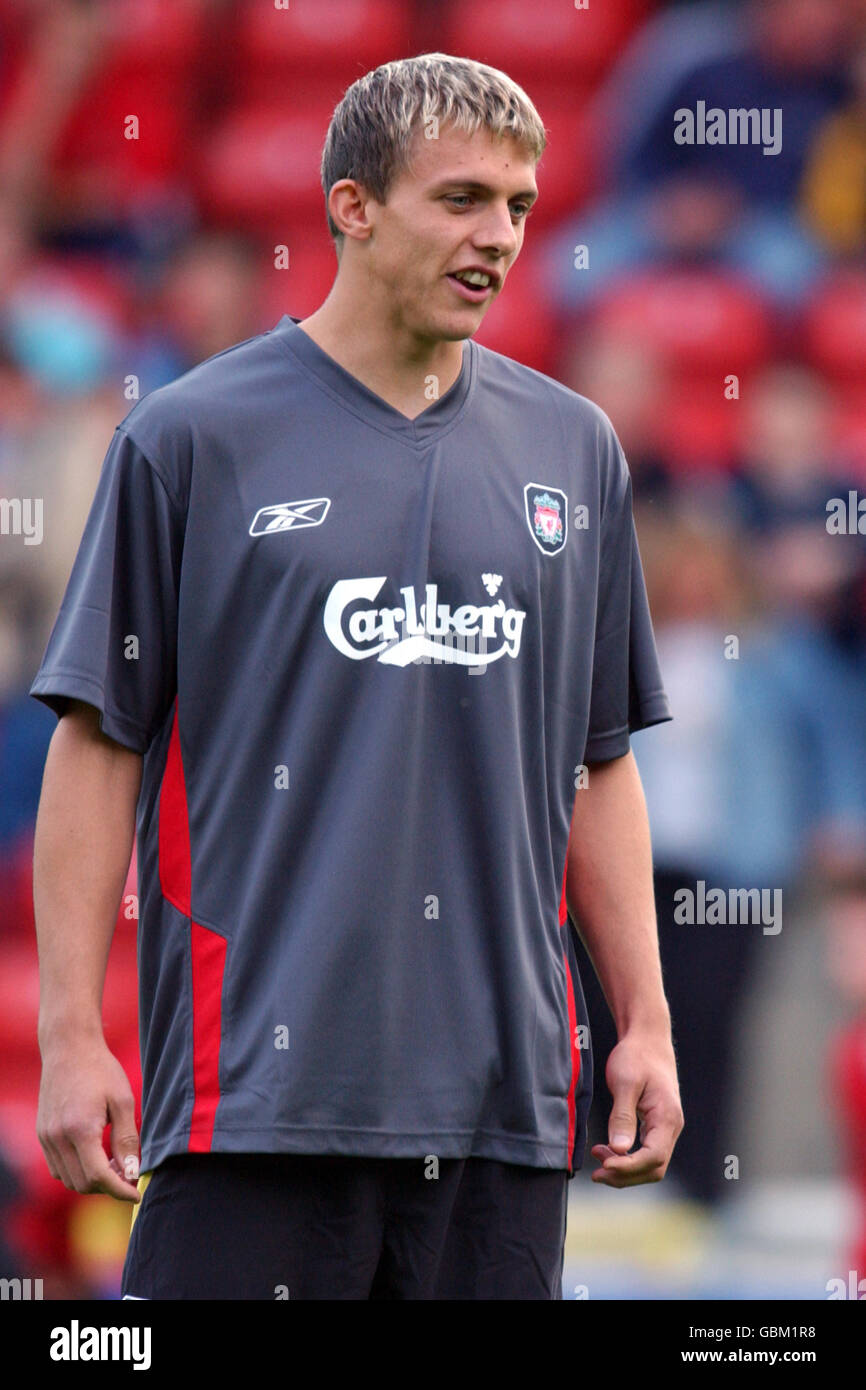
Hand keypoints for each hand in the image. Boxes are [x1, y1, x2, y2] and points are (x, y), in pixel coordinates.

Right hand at [37, 1035, 140, 1202]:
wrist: (69, 1048)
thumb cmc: (100, 1070)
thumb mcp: (123, 1101)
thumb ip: (127, 1139)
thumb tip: (131, 1172)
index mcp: (80, 1130)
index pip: (99, 1177)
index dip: (119, 1191)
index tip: (136, 1194)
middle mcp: (57, 1138)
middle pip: (82, 1184)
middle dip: (107, 1187)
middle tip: (128, 1175)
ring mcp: (46, 1138)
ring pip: (67, 1180)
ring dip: (91, 1181)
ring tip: (114, 1164)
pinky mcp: (42, 1134)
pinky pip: (57, 1167)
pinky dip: (76, 1171)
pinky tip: (94, 1156)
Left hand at [590, 1031, 683, 1187]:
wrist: (647, 1039)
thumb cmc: (636, 1056)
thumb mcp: (625, 1082)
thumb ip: (622, 1117)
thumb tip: (618, 1150)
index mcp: (667, 1117)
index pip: (653, 1157)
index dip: (628, 1167)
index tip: (603, 1164)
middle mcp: (671, 1127)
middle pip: (654, 1168)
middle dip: (625, 1175)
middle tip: (596, 1172)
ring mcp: (666, 1128)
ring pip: (650, 1164)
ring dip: (625, 1170)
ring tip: (597, 1159)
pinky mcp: (656, 1126)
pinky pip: (646, 1153)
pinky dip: (627, 1159)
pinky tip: (606, 1151)